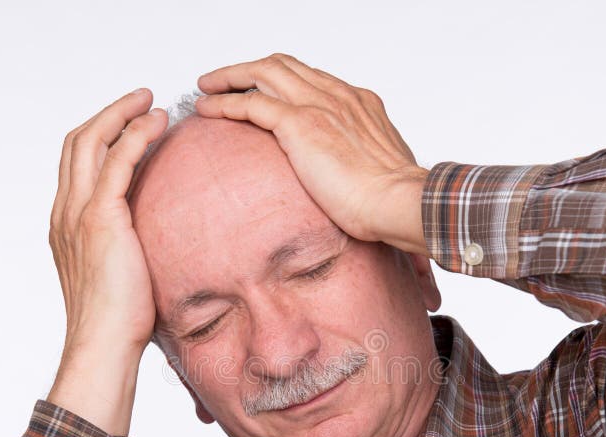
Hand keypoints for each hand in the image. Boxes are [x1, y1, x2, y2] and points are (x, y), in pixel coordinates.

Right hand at [47, 89, 167, 434]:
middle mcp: (65, 211)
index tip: (129, 125)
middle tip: (140, 99)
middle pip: (77, 142)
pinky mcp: (100, 218)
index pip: (77, 165)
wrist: (103, 345)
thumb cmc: (119, 323)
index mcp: (67, 224)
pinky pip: (117, 160)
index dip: (101, 137)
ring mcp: (77, 212)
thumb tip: (166, 246)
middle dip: (108, 114)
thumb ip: (131, 250)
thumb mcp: (123, 276)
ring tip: (149, 100)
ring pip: (91, 140)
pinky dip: (136, 134)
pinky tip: (158, 123)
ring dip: (121, 113)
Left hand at [196, 54, 429, 254]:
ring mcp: (319, 105)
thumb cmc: (395, 200)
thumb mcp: (380, 170)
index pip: (312, 79)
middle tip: (226, 79)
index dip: (284, 81)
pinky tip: (207, 109)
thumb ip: (362, 163)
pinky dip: (225, 102)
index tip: (266, 91)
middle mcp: (338, 95)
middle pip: (284, 65)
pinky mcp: (300, 124)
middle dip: (251, 69)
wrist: (399, 202)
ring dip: (230, 77)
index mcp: (359, 103)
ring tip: (207, 87)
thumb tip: (353, 181)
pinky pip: (250, 103)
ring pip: (263, 73)